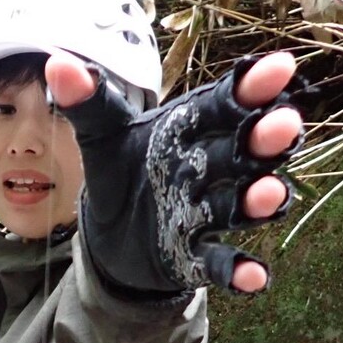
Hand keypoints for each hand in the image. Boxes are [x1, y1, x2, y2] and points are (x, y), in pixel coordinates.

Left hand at [49, 51, 305, 294]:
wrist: (109, 234)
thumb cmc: (119, 172)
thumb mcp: (101, 136)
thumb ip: (88, 102)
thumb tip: (57, 63)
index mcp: (192, 129)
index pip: (225, 103)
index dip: (251, 87)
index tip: (280, 67)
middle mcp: (210, 168)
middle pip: (244, 152)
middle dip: (264, 140)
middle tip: (285, 124)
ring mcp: (205, 214)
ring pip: (239, 205)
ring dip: (258, 201)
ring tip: (269, 193)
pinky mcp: (194, 257)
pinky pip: (221, 264)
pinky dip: (238, 272)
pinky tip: (256, 279)